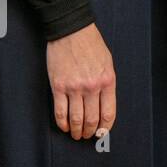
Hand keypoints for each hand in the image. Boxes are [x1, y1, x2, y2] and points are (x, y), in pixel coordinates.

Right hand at [46, 22, 115, 140]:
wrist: (71, 31)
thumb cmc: (91, 45)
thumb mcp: (107, 63)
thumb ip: (106, 83)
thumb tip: (104, 105)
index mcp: (107, 80)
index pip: (108, 112)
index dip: (105, 127)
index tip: (102, 133)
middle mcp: (92, 86)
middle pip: (92, 119)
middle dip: (90, 132)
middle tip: (87, 136)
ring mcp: (74, 87)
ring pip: (76, 119)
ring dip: (76, 131)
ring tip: (76, 135)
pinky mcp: (58, 86)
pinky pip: (60, 111)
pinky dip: (62, 123)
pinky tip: (64, 127)